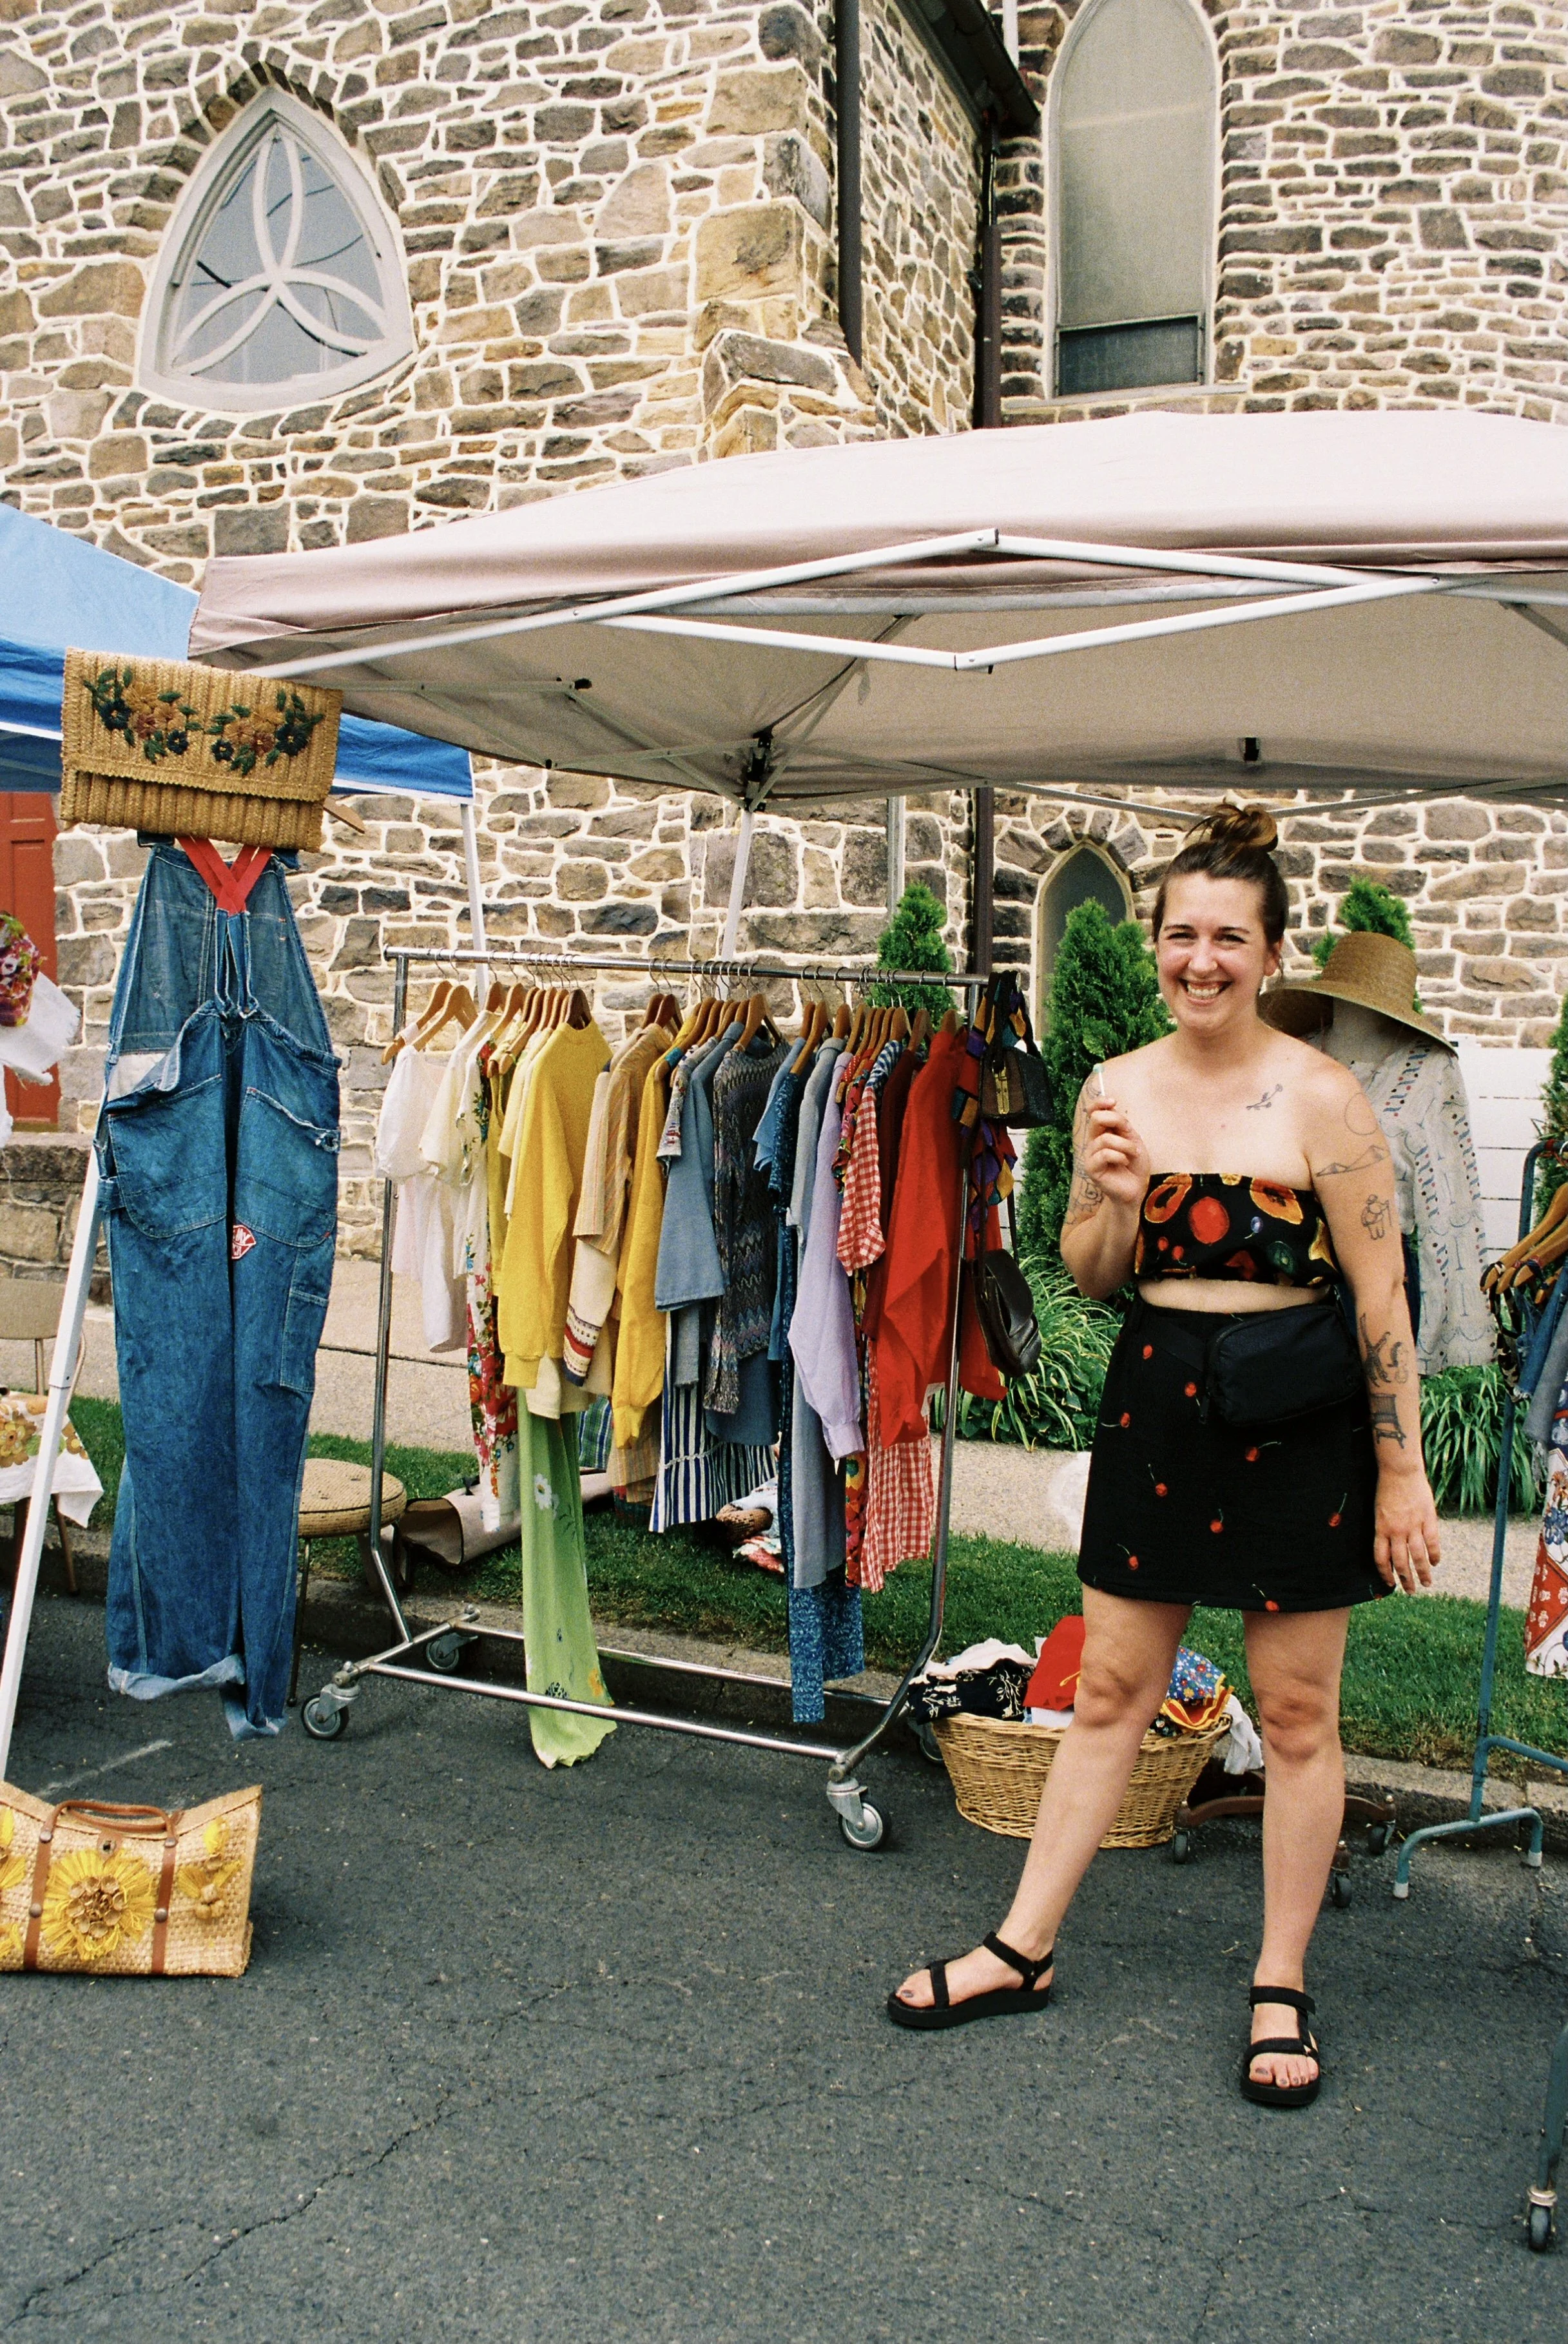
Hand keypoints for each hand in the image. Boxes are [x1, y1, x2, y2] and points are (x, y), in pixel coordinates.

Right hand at [1082, 1099, 1151, 1210]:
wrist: (1136, 1188)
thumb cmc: (1135, 1164)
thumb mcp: (1132, 1139)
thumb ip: (1121, 1125)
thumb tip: (1112, 1108)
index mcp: (1102, 1132)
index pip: (1093, 1111)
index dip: (1100, 1102)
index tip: (1113, 1102)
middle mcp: (1093, 1141)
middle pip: (1096, 1118)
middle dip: (1117, 1121)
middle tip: (1129, 1133)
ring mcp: (1090, 1154)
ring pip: (1105, 1138)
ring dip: (1125, 1145)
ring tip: (1132, 1154)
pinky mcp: (1091, 1168)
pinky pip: (1105, 1154)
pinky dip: (1120, 1156)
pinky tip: (1124, 1162)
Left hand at [1373, 1469, 1441, 1592]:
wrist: (1400, 1470)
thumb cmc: (1387, 1488)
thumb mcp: (1379, 1511)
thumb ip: (1385, 1528)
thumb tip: (1391, 1546)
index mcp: (1381, 1528)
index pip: (1381, 1558)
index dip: (1385, 1573)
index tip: (1390, 1583)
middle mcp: (1396, 1531)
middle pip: (1400, 1562)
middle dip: (1405, 1580)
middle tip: (1410, 1591)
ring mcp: (1413, 1525)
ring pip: (1418, 1556)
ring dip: (1422, 1573)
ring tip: (1426, 1583)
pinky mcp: (1428, 1519)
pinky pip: (1432, 1542)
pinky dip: (1435, 1555)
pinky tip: (1435, 1563)